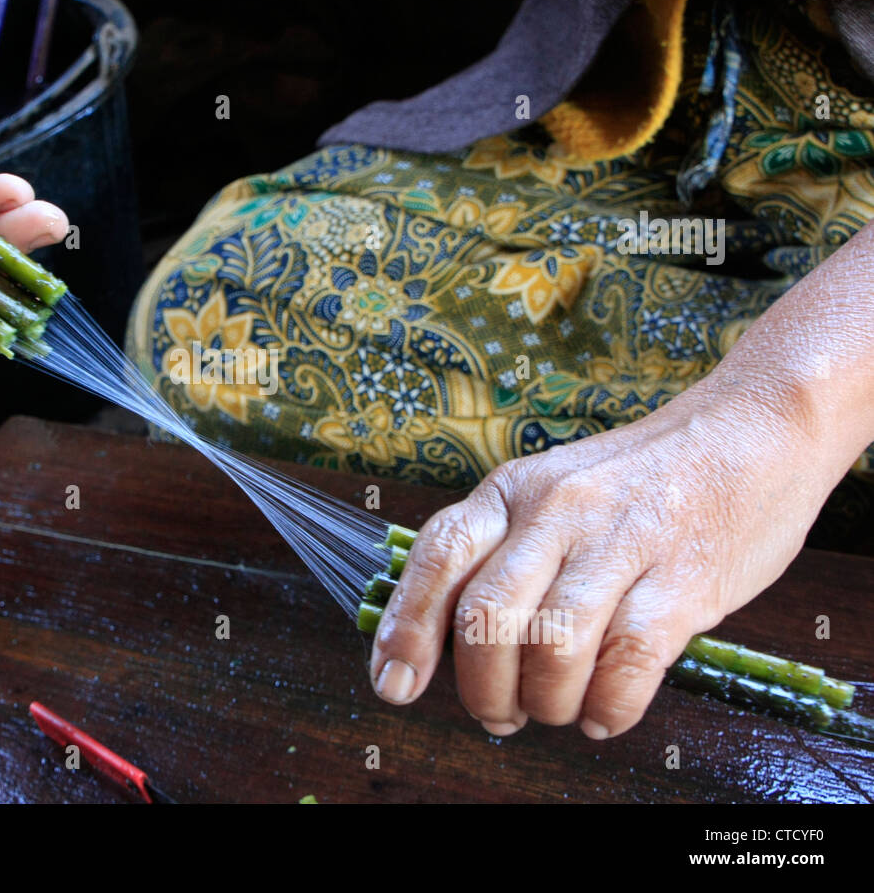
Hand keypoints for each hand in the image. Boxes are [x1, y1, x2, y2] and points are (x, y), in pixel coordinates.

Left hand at [369, 380, 836, 738]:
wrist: (750, 431)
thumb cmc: (639, 480)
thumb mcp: (551, 492)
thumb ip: (501, 552)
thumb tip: (441, 640)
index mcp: (513, 490)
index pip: (439, 555)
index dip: (406, 626)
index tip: (393, 684)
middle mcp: (558, 511)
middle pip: (487, 617)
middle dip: (481, 687)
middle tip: (497, 712)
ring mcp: (621, 542)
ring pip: (551, 648)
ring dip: (544, 703)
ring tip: (556, 710)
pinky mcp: (684, 579)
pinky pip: (628, 661)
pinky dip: (608, 706)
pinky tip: (605, 713)